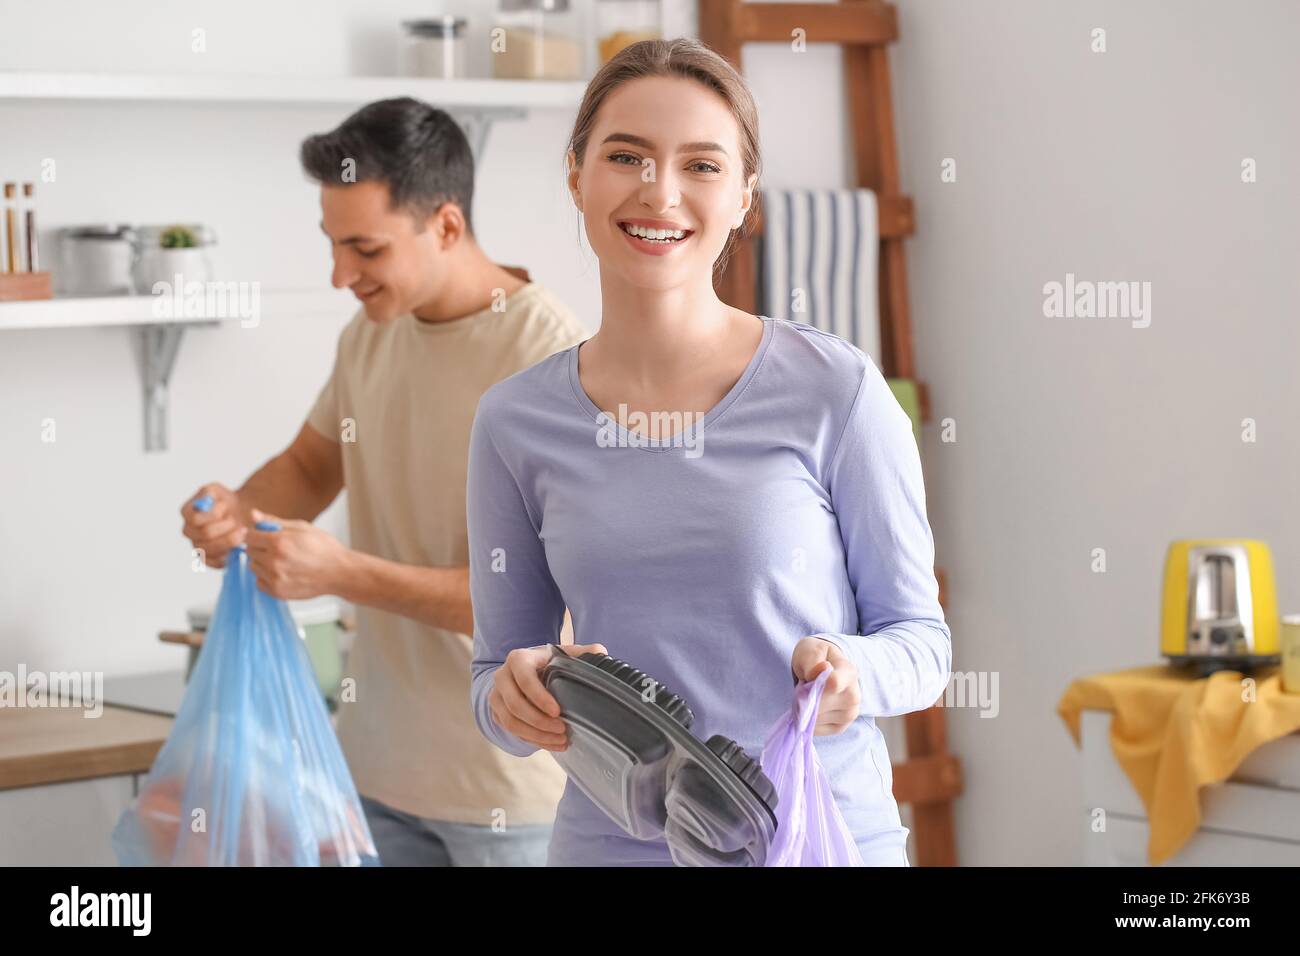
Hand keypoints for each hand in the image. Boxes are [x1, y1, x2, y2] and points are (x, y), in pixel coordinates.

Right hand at [180, 483, 247, 568]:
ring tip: (242, 531)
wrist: (237, 513)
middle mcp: (188, 530)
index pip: (195, 518)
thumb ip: (210, 493)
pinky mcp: (207, 559)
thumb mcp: (216, 489)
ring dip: (231, 540)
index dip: (214, 514)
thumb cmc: (225, 500)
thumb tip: (206, 503)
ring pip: (211, 549)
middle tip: (237, 521)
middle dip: (227, 526)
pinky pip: (213, 563)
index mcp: (187, 512)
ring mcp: (196, 545)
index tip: (226, 507)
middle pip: (206, 534)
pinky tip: (237, 546)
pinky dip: (227, 555)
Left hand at [244, 509, 351, 599]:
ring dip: (262, 563)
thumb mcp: (301, 527)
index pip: (249, 536)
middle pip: (249, 551)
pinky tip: (282, 572)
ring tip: (283, 561)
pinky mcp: (277, 592)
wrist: (339, 572)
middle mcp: (274, 561)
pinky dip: (266, 577)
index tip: (266, 536)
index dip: (257, 534)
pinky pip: (259, 582)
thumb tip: (252, 514)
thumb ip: (273, 521)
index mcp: (279, 542)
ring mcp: (275, 578)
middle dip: (260, 547)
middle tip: (279, 548)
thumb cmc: (324, 548)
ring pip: (253, 567)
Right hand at [490, 642, 607, 751]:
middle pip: (515, 705)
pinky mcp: (497, 713)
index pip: (525, 679)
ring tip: (561, 740)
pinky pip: (512, 731)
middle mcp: (502, 676)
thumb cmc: (548, 663)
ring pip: (511, 722)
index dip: (540, 697)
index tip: (558, 712)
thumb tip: (601, 653)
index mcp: (518, 659)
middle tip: (562, 730)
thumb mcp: (563, 654)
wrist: (524, 672)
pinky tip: (552, 743)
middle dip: (539, 722)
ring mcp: (497, 696)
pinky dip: (533, 740)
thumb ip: (583, 652)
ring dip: (536, 735)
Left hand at [791, 636, 860, 734]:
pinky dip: (808, 720)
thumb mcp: (810, 650)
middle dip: (804, 697)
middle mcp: (854, 695)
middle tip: (802, 687)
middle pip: (820, 704)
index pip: (835, 683)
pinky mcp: (841, 727)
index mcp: (849, 672)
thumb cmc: (817, 658)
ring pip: (816, 718)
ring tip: (808, 696)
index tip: (807, 679)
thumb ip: (812, 659)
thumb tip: (822, 669)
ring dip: (805, 710)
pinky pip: (817, 729)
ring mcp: (850, 713)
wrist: (826, 669)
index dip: (817, 685)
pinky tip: (811, 708)